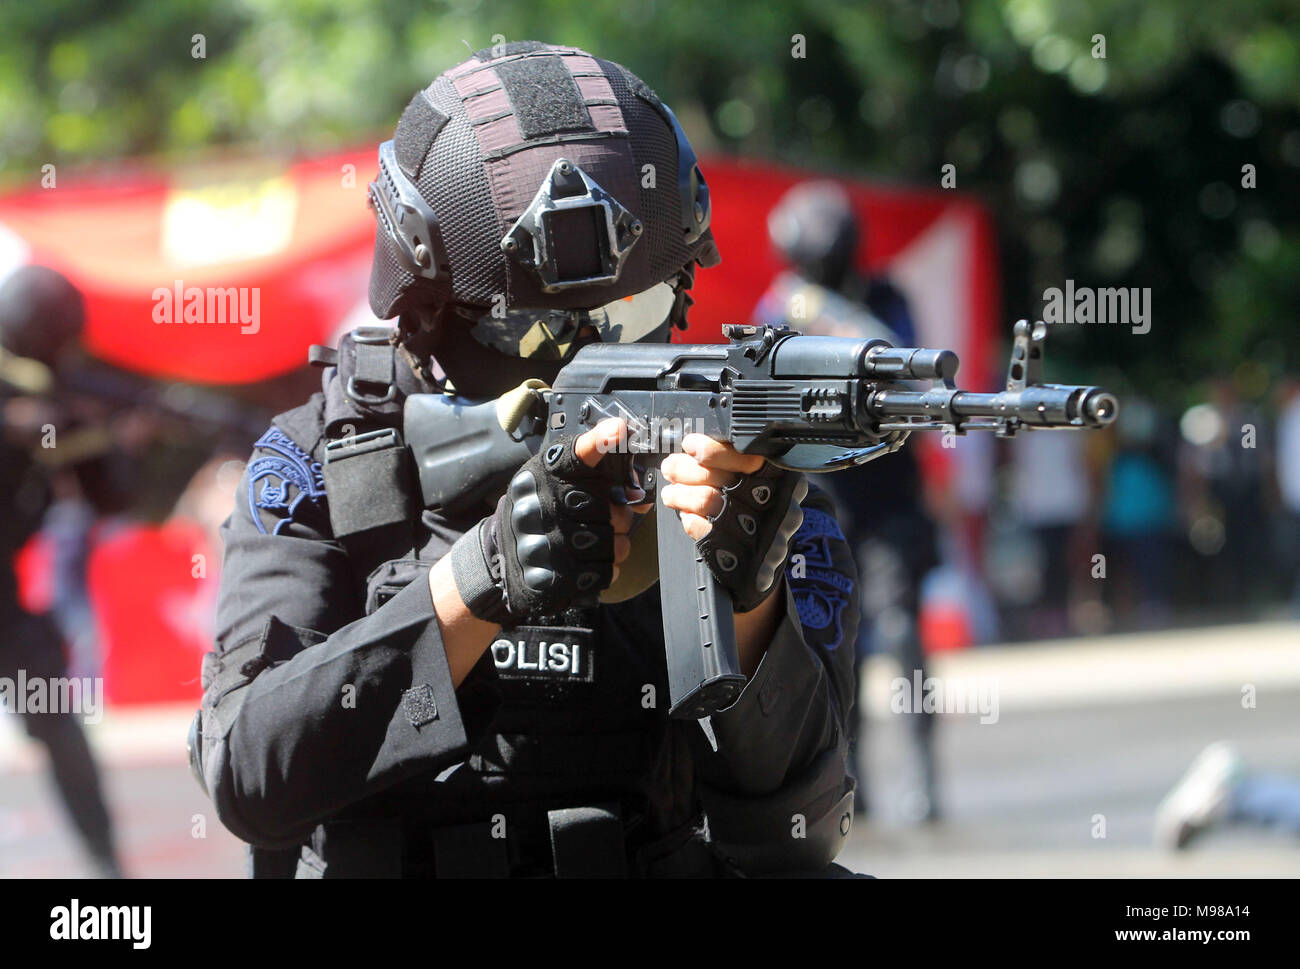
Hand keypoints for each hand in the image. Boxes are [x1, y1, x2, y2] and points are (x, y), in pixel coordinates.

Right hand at [448, 418, 641, 622]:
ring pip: (611, 544)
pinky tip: (589, 562)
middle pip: (606, 507)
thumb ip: (590, 473)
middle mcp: (538, 509)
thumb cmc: (541, 510)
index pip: (572, 455)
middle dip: (618, 516)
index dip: (598, 442)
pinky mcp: (552, 579)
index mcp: (540, 477)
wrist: (504, 556)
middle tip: (610, 518)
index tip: (618, 429)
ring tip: (599, 541)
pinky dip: (605, 568)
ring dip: (615, 544)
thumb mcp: (552, 480)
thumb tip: (636, 484)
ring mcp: (544, 546)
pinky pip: (603, 571)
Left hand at [660, 434, 806, 612]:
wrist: (763, 557)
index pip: (748, 456)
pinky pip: (709, 533)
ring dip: (682, 495)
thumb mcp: (750, 476)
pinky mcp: (743, 553)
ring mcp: (760, 528)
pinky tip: (687, 516)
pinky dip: (692, 522)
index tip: (691, 445)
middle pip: (725, 479)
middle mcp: (774, 500)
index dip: (715, 450)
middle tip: (670, 468)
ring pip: (711, 502)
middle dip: (687, 470)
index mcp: (779, 474)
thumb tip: (691, 446)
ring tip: (671, 493)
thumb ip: (728, 459)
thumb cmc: (751, 505)